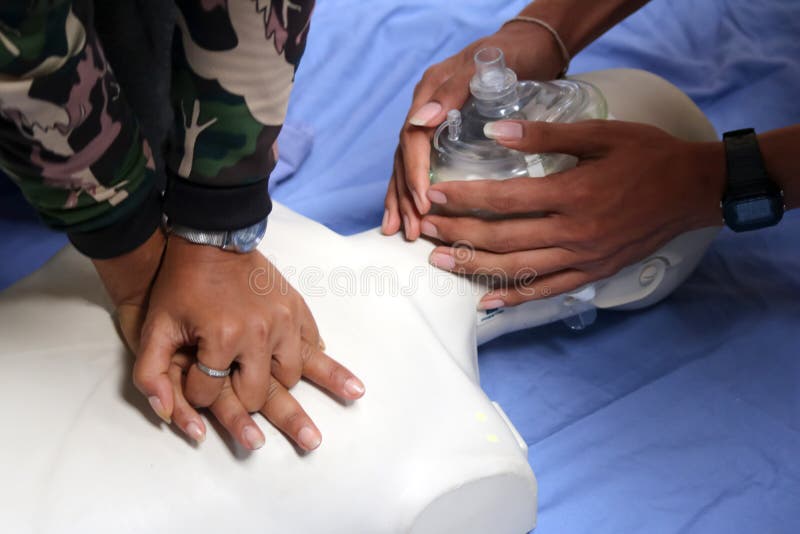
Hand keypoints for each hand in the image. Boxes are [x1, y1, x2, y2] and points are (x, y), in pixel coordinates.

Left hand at [119, 306, 361, 450]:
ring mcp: (283, 321)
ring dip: (277, 383)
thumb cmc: (181, 286)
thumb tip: (167, 414)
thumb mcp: (156, 327)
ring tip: (278, 388)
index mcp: (223, 339)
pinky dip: (312, 360)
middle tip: (234, 387)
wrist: (213, 240)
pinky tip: (329, 374)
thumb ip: (150, 374)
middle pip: (258, 395)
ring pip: (290, 377)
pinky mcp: (297, 310)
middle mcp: (259, 334)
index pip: (210, 393)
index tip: (193, 380)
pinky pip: (312, 346)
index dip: (195, 394)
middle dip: (241, 397)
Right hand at [382, 20, 565, 239]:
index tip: (424, 201)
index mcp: (429, 94)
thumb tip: (419, 122)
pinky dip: (414, 190)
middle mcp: (425, 109)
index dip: (416, 173)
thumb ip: (451, 92)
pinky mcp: (443, 133)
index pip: (413, 140)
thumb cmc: (511, 55)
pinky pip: (423, 164)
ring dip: (404, 200)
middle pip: (406, 158)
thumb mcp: (483, 67)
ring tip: (402, 231)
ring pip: (409, 165)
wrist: (530, 45)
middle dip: (406, 196)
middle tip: (411, 228)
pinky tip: (412, 214)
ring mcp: (432, 122)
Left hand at [419, 120, 725, 307]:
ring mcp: (583, 258)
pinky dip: (515, 298)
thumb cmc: (648, 156)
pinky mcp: (593, 273)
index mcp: (573, 194)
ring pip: (518, 268)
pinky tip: (486, 301)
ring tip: (441, 261)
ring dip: (475, 266)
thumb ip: (546, 134)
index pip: (505, 200)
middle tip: (424, 230)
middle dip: (458, 233)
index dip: (466, 198)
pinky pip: (547, 290)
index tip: (435, 196)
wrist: (694, 191)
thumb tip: (497, 131)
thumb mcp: (599, 134)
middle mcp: (574, 232)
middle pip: (502, 237)